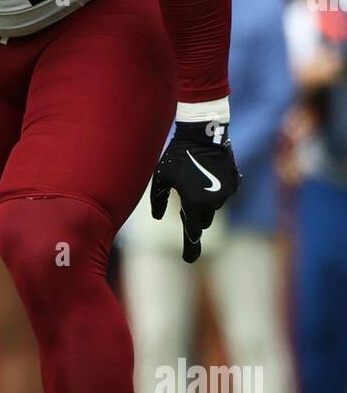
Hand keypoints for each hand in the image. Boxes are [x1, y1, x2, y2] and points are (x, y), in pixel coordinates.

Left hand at [150, 120, 241, 263]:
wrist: (203, 132)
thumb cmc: (176, 155)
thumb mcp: (161, 178)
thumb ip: (158, 200)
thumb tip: (159, 217)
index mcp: (194, 203)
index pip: (191, 234)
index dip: (190, 248)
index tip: (188, 259)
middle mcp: (213, 201)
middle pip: (202, 221)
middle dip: (194, 217)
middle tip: (184, 200)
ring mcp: (226, 192)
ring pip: (213, 207)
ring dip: (204, 201)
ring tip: (193, 180)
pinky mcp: (234, 182)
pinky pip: (222, 194)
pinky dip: (214, 190)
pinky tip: (205, 175)